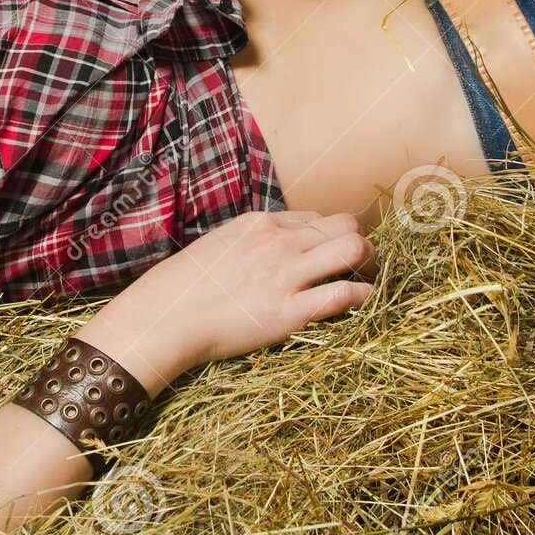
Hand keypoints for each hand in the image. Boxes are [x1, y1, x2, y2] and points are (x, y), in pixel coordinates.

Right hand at [149, 209, 376, 368]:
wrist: (166, 317)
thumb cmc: (181, 285)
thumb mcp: (217, 245)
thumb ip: (248, 241)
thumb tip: (266, 245)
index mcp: (258, 223)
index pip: (315, 217)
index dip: (330, 234)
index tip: (331, 251)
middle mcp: (278, 242)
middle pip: (344, 226)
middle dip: (359, 242)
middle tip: (360, 262)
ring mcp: (286, 275)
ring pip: (353, 249)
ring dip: (369, 262)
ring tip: (367, 277)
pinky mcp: (290, 312)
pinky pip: (345, 294)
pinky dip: (363, 296)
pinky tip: (363, 301)